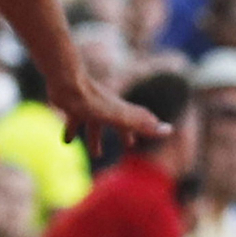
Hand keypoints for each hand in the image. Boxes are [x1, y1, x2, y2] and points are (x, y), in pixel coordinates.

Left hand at [49, 71, 171, 156]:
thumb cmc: (92, 102)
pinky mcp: (73, 106)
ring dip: (97, 139)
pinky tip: (66, 142)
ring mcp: (90, 107)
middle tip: (129, 145)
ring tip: (96, 154)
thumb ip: (141, 125)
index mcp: (119, 111)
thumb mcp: (118, 117)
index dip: (148, 126)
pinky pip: (75, 121)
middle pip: (119, 123)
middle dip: (124, 134)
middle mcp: (106, 108)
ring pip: (96, 125)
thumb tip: (169, 130)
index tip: (158, 131)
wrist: (66, 82)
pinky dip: (72, 132)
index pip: (138, 119)